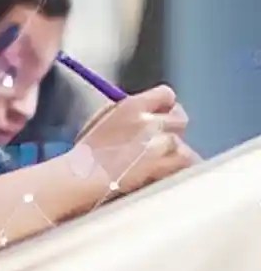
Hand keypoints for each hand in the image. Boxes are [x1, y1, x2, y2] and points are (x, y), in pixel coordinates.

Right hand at [69, 85, 196, 195]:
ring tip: (157, 164)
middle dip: (173, 129)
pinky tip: (163, 174)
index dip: (165, 106)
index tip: (161, 114)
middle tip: (163, 141)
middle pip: (180, 118)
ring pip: (183, 145)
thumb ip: (127, 114)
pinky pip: (185, 163)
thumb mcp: (102, 121)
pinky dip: (177, 169)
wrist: (85, 176)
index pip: (165, 94)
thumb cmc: (86, 153)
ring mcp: (161, 143)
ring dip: (174, 153)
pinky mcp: (168, 165)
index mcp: (132, 106)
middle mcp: (150, 122)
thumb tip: (147, 115)